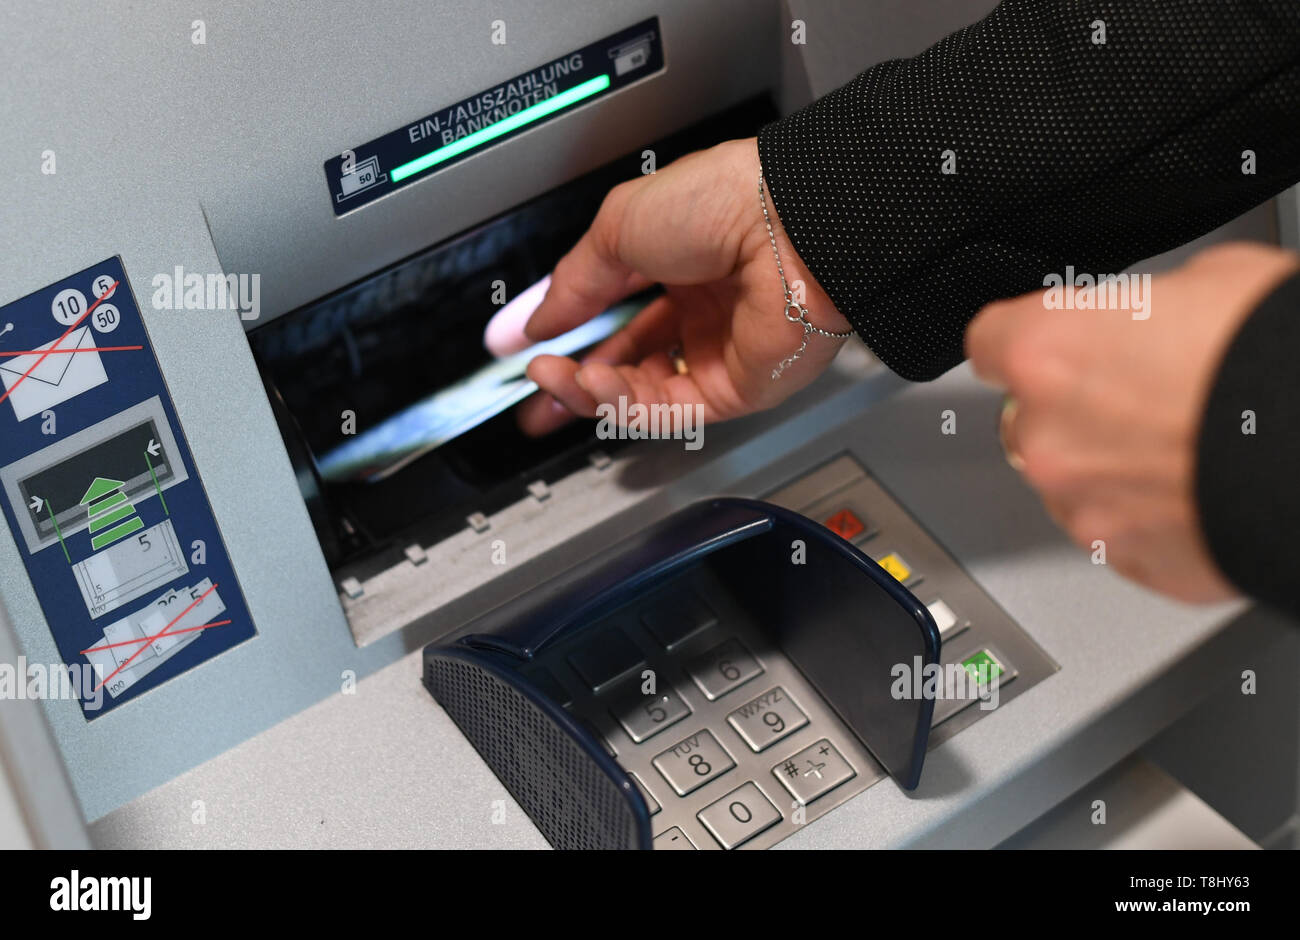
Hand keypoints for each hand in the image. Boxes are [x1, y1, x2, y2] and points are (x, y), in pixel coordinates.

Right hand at [517, 137, 851, 435]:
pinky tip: (594, 382)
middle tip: (535, 386)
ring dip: (591, 389)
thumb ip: (573, 282)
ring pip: (642, 393)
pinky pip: (668, 411)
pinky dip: (624, 403)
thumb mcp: (618, 225)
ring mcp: (721, 349)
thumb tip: (538, 320)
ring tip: (557, 376)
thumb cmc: (725, 201)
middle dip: (574, 377)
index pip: (617, 309)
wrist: (784, 226)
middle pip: (626, 361)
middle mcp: (704, 307)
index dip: (571, 330)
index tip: (531, 346)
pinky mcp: (737, 389)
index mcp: (682, 259)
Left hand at [966, 243, 1299, 602]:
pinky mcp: (1127, 560)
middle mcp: (1049, 437)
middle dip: (1072, 410)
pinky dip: (1148, 517)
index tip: (1041, 345)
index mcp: (1050, 352)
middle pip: (1028, 420)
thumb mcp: (1212, 281)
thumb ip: (1144, 309)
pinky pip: (1119, 533)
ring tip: (1187, 446)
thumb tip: (1146, 323)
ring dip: (1109, 468)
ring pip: (1071, 482)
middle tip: (1144, 397)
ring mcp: (1084, 507)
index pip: (991, 342)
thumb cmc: (1285, 358)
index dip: (1024, 340)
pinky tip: (1200, 488)